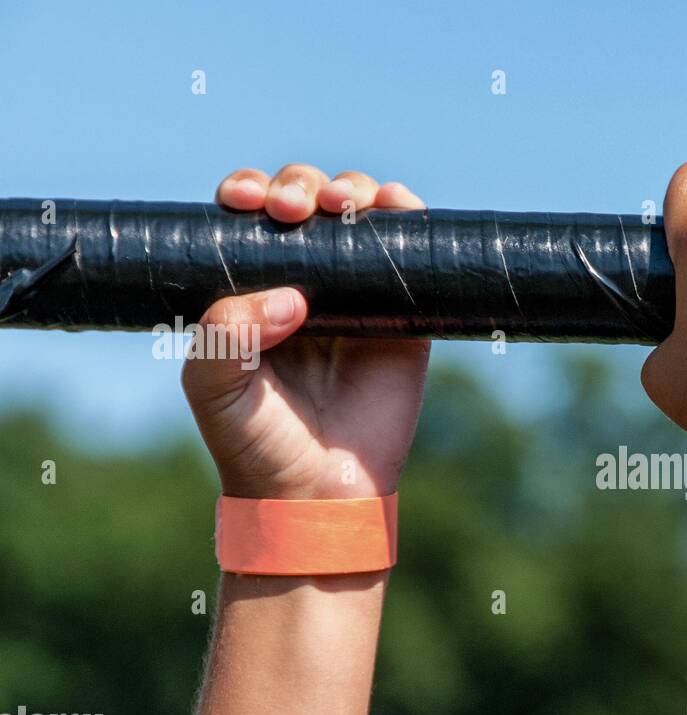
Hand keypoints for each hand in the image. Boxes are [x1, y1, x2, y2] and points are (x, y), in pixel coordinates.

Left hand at [181, 164, 430, 499]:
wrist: (318, 493)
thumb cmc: (255, 444)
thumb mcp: (214, 388)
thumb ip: (225, 334)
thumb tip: (292, 295)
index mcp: (251, 290)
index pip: (249, 220)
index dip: (249, 192)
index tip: (247, 202)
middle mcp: (305, 283)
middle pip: (304, 203)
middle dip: (298, 187)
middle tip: (292, 210)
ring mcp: (357, 297)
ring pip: (357, 216)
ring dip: (351, 190)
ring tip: (343, 203)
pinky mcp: (405, 317)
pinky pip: (409, 253)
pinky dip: (406, 216)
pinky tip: (395, 205)